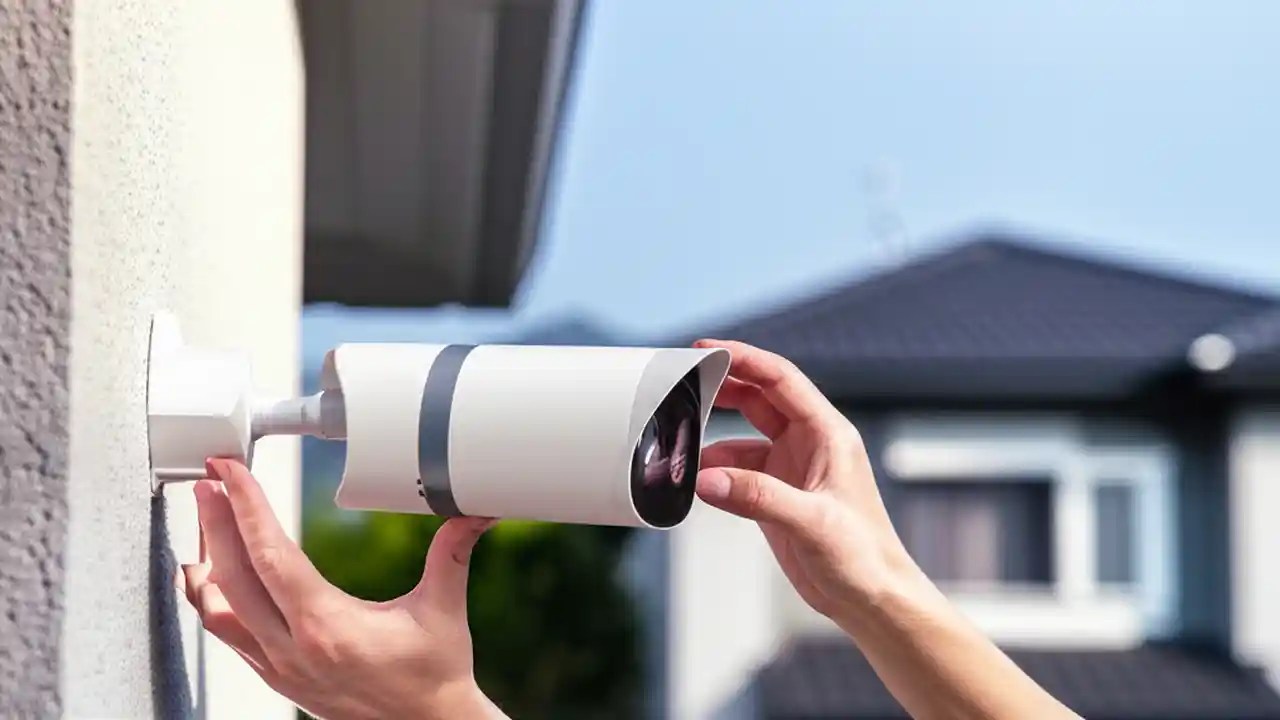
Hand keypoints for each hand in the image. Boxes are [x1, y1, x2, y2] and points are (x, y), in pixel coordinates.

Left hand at [179, 459, 504, 719]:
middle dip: (215, 522)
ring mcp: (279, 667)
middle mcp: (293, 648)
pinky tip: (210, 578)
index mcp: (328, 625)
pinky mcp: (277, 677)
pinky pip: (227, 636)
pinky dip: (212, 600)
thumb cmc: (435, 673)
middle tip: (207, 481)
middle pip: (232, 577)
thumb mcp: (443, 608)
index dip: (247, 508)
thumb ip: (452, 552)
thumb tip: (474, 511)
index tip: (231, 474)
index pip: (271, 555)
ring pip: (218, 611)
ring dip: (207, 562)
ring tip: (208, 522)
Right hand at [693, 340, 924, 627]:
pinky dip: (716, 471)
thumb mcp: (812, 522)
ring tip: (682, 440)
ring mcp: (792, 469)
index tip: (706, 351)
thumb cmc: (864, 557)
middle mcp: (810, 444)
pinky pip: (738, 470)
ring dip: (713, 436)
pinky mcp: (777, 495)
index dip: (743, 358)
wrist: (871, 600)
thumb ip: (758, 497)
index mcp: (828, 433)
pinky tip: (697, 480)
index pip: (780, 380)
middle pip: (759, 397)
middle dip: (722, 387)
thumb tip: (707, 478)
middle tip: (683, 380)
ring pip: (743, 434)